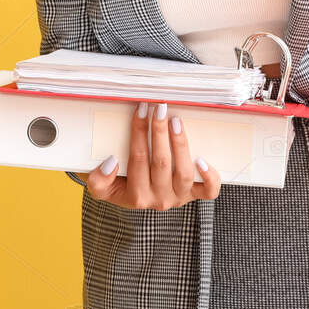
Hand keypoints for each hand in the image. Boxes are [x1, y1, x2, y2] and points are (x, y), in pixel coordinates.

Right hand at [85, 101, 220, 209]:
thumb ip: (98, 181)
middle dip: (159, 132)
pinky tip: (203, 158)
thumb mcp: (100, 188)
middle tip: (159, 108)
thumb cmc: (119, 186)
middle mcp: (159, 199)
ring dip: (180, 145)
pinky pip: (209, 191)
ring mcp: (179, 197)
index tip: (140, 109)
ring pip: (184, 174)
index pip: (137, 159)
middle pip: (161, 163)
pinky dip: (210, 177)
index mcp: (135, 196)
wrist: (134, 200)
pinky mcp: (194, 195)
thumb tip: (112, 162)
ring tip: (176, 121)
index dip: (139, 132)